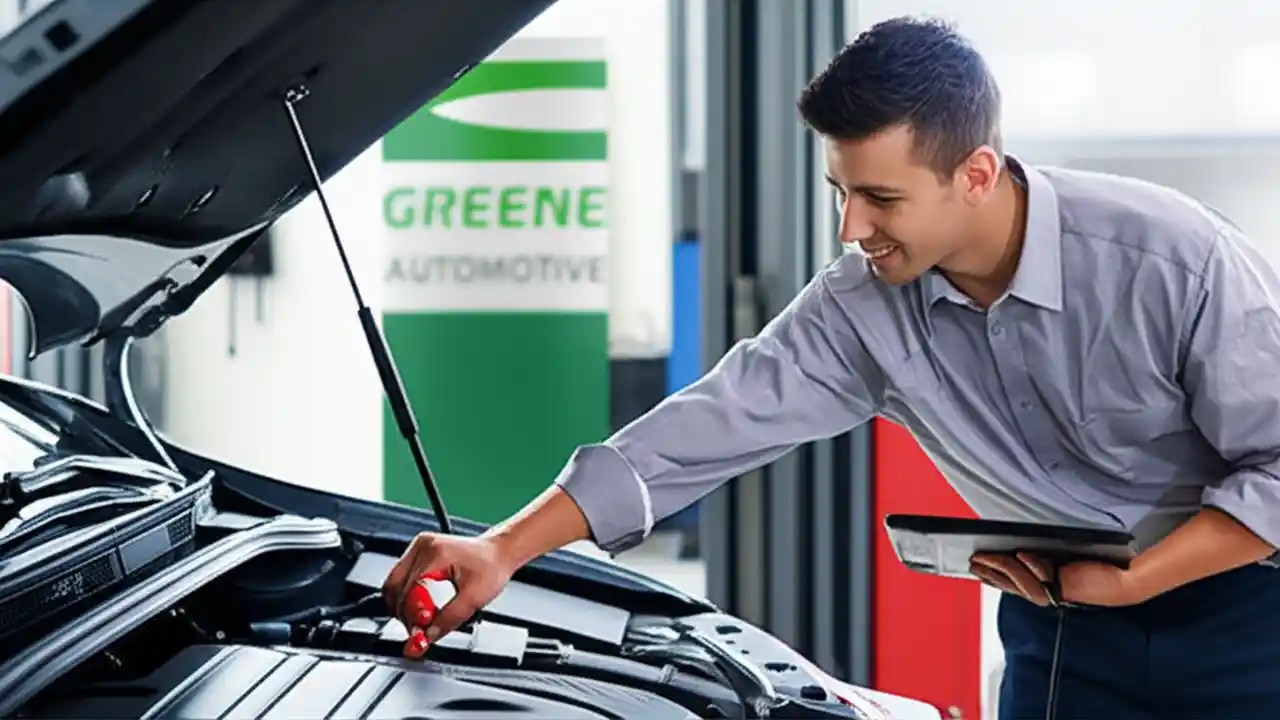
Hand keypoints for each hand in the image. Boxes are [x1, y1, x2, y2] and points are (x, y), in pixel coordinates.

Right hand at [382, 532, 516, 657]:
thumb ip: (449, 619)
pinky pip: (399, 580)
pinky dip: (405, 598)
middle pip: (395, 589)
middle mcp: (422, 546)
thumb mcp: (475, 598)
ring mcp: (418, 548)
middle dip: (406, 615)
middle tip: (419, 634)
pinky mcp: (417, 554)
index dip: (413, 615)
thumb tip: (427, 636)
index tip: (420, 634)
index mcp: (436, 552)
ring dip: (403, 608)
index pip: (409, 589)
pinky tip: (419, 610)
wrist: (498, 553)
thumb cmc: (491, 568)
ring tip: (421, 623)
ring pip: (393, 585)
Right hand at [970, 552, 1148, 607]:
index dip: (990, 574)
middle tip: (974, 559)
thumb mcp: (1055, 556)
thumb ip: (1036, 556)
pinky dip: (1031, 565)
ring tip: (987, 554)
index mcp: (1041, 584)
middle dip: (989, 570)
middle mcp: (1044, 592)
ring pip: (1019, 581)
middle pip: (1008, 584)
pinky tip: (1024, 554)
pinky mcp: (1062, 590)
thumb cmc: (1094, 562)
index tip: (975, 565)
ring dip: (1002, 566)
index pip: (1009, 582)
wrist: (1122, 574)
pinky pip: (1039, 576)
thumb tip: (1014, 545)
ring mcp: (1052, 593)